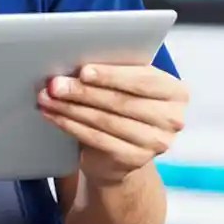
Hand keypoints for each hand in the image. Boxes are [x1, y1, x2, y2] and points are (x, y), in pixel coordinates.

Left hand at [37, 65, 187, 185]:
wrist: (124, 151)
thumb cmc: (123, 104)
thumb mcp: (127, 85)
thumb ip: (113, 73)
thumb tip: (75, 62)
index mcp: (175, 92)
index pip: (143, 80)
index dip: (112, 75)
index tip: (84, 70)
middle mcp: (172, 120)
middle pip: (121, 101)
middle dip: (84, 91)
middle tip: (55, 83)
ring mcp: (155, 143)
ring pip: (105, 121)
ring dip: (71, 108)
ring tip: (48, 97)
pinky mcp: (134, 160)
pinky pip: (97, 139)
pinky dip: (71, 125)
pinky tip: (54, 116)